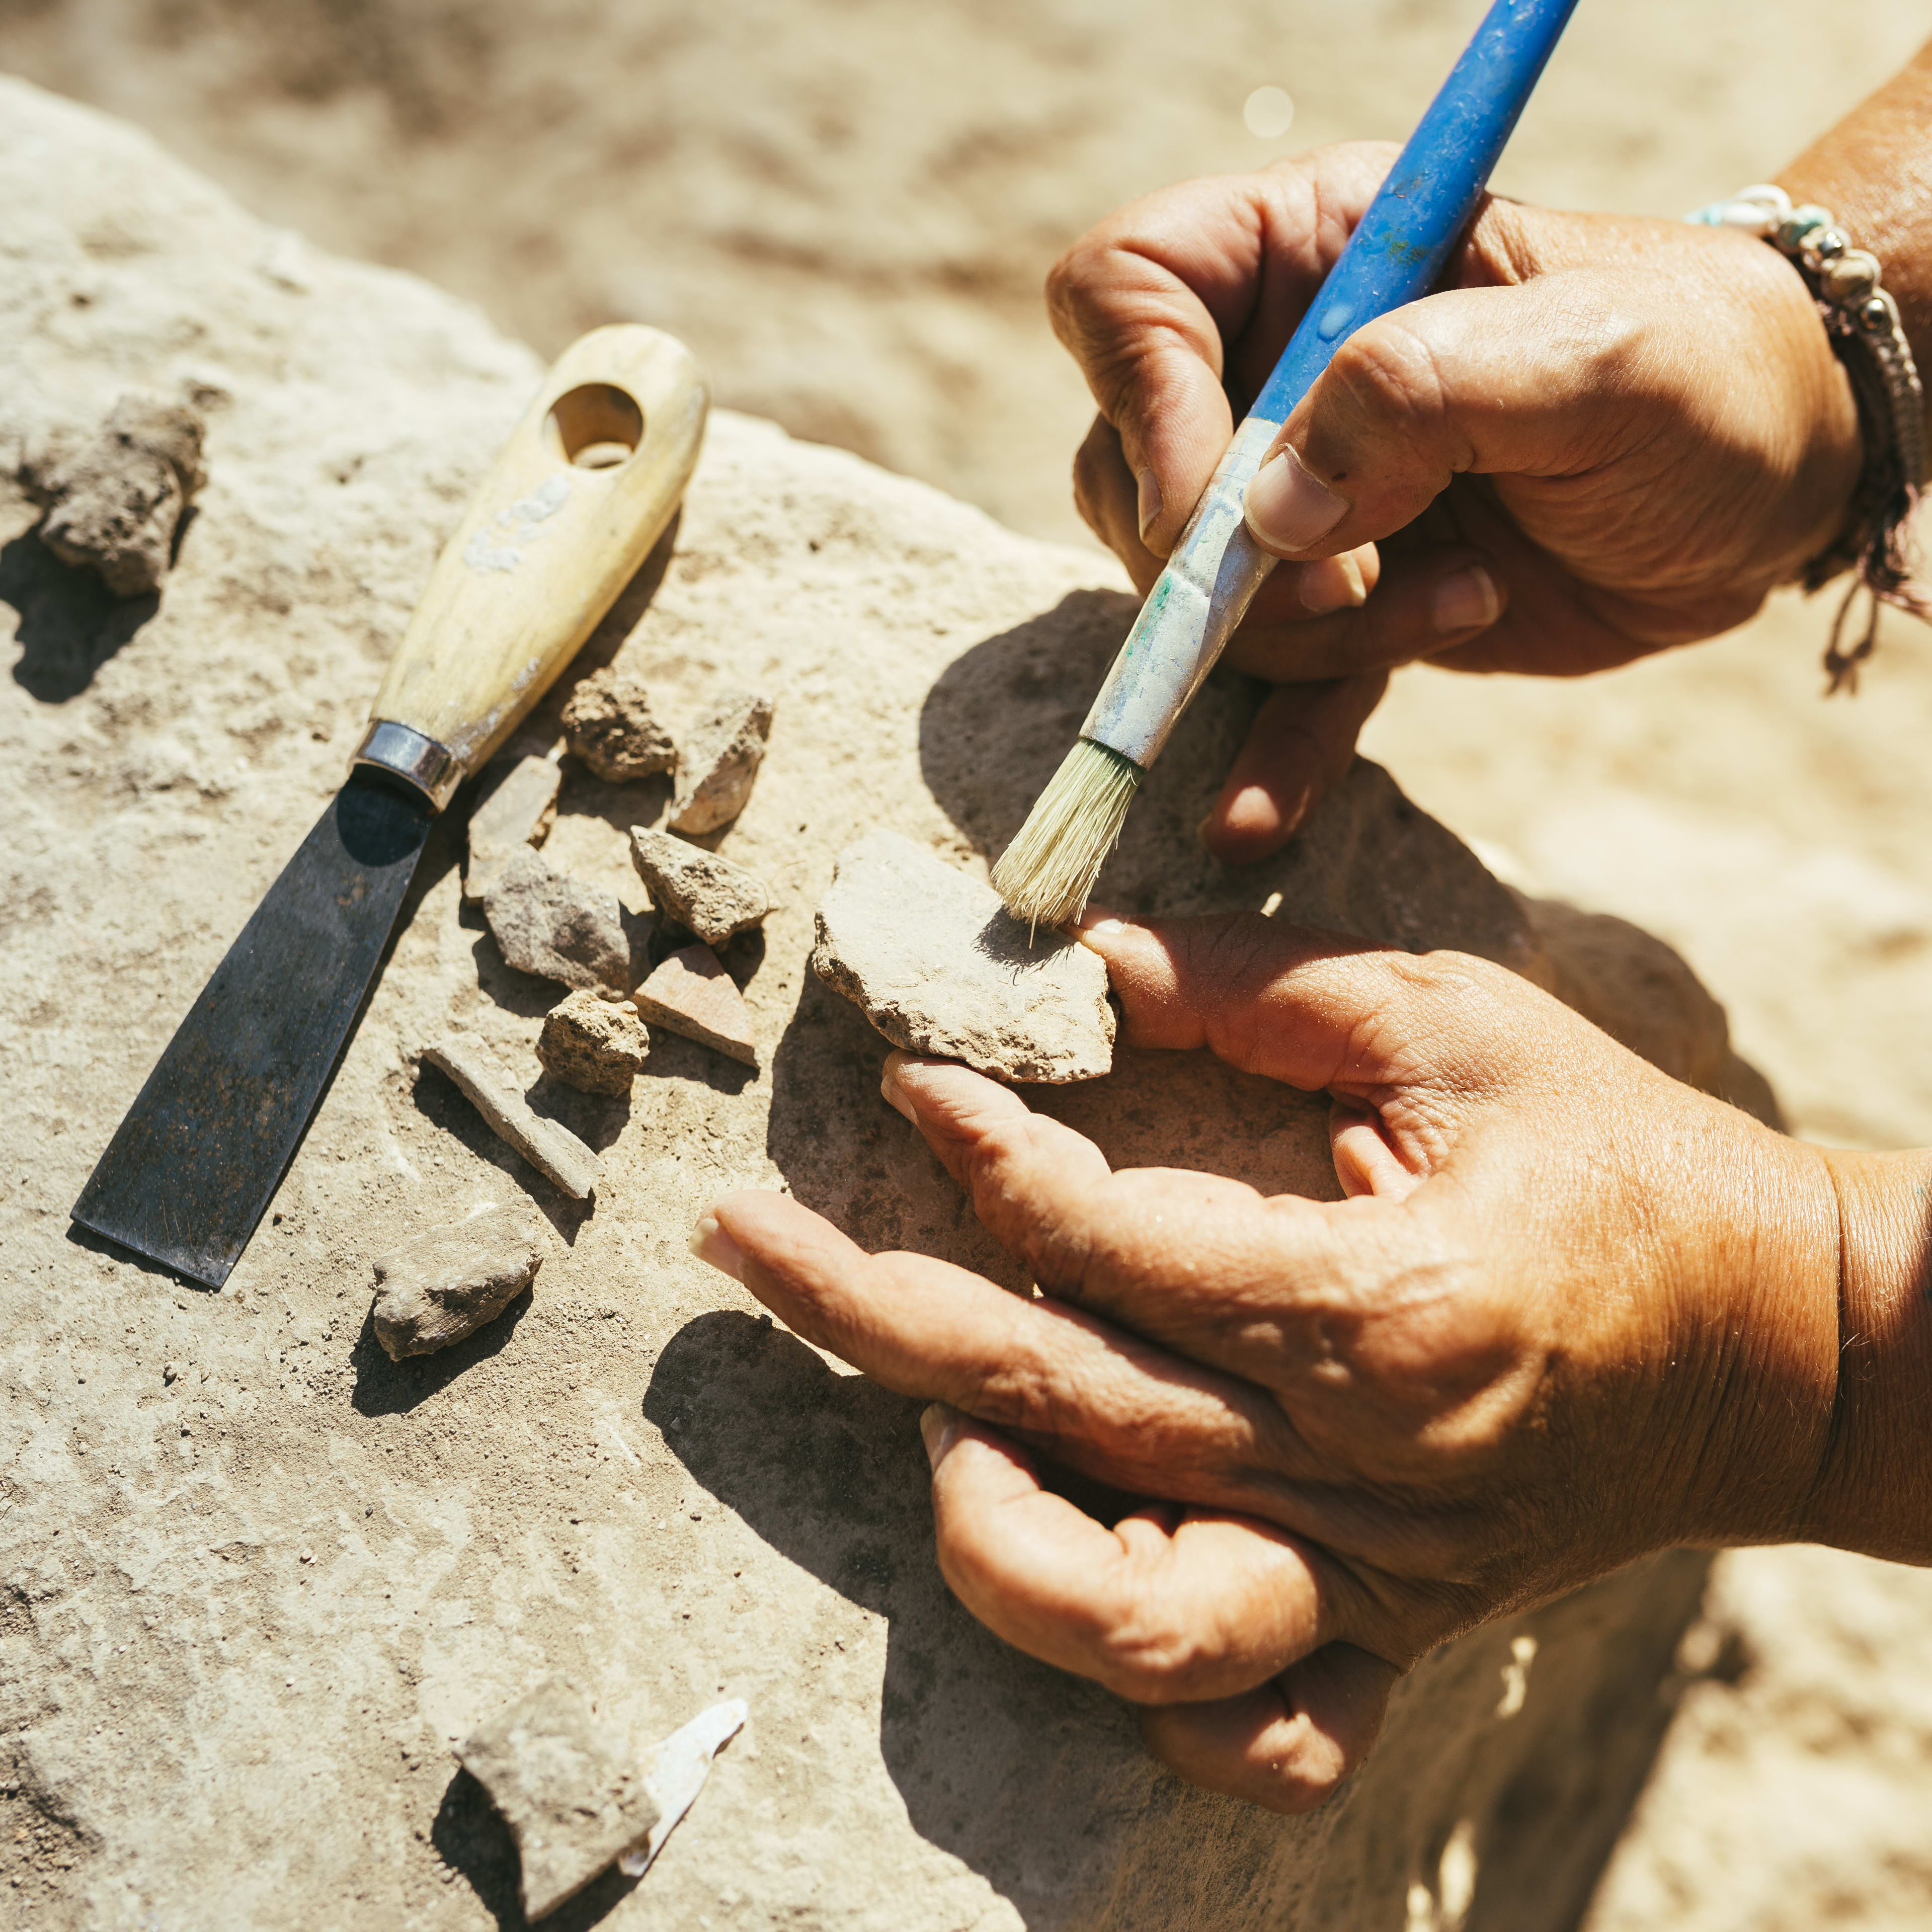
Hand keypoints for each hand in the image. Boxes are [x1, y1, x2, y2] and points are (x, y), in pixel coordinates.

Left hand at [689, 913, 1910, 1811]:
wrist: (1778, 1339)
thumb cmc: (1616, 1152)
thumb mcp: (1456, 1021)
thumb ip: (1261, 987)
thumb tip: (1083, 958)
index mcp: (1379, 1298)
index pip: (1116, 1242)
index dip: (990, 1153)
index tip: (911, 1076)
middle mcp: (1360, 1462)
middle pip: (1056, 1408)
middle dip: (863, 1310)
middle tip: (734, 1238)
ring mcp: (1375, 1573)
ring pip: (1126, 1617)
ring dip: (981, 1530)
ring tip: (908, 1427)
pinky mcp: (1399, 1632)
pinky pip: (1257, 1736)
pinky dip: (1154, 1705)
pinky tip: (1078, 1591)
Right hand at [1051, 145, 1860, 860]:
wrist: (1776, 481)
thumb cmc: (1707, 375)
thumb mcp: (1591, 356)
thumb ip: (1421, 393)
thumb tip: (1272, 515)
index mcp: (1314, 252)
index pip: (1128, 293)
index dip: (1143, 401)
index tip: (1235, 503)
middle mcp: (1277, 368)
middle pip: (1131, 469)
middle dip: (1225, 559)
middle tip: (1362, 571)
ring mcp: (1303, 495)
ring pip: (1194, 596)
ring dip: (1304, 641)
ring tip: (1459, 603)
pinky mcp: (1346, 604)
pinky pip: (1267, 686)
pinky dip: (1263, 752)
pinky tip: (1252, 822)